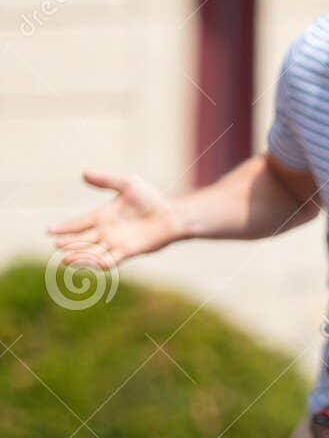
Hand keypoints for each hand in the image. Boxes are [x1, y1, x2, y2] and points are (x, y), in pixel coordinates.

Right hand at [47, 170, 176, 268]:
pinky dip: (97, 263)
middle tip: (55, 246)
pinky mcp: (127, 251)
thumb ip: (105, 180)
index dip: (65, 227)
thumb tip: (83, 173)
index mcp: (103, 215)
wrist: (171, 214)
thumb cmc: (151, 198)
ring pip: (92, 252)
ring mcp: (116, 243)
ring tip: (65, 259)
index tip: (49, 230)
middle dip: (69, 244)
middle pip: (83, 240)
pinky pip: (109, 260)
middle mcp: (107, 231)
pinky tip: (87, 264)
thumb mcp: (127, 184)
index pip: (79, 223)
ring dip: (79, 256)